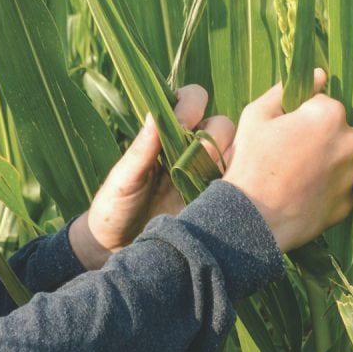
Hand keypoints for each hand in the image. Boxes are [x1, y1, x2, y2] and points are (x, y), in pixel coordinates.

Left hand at [70, 85, 235, 270]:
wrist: (116, 251)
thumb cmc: (113, 209)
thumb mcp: (122, 181)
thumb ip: (140, 151)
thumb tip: (155, 115)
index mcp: (167, 135)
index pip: (192, 100)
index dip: (192, 105)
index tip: (181, 124)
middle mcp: (191, 151)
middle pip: (222, 124)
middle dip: (212, 134)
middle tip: (193, 155)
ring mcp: (207, 176)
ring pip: (236, 152)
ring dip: (226, 159)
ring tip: (205, 179)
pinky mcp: (217, 203)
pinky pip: (239, 186)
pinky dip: (237, 185)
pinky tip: (221, 197)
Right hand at [222, 68, 352, 251]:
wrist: (253, 219)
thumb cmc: (251, 162)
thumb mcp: (256, 116)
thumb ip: (285, 90)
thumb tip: (318, 74)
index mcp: (330, 114)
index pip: (321, 103)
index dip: (298, 115)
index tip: (281, 132)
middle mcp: (350, 142)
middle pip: (335, 131)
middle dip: (316, 137)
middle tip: (286, 155)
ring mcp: (351, 175)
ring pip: (338, 160)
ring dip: (322, 163)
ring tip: (292, 177)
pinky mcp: (348, 204)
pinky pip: (337, 188)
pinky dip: (323, 189)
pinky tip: (300, 194)